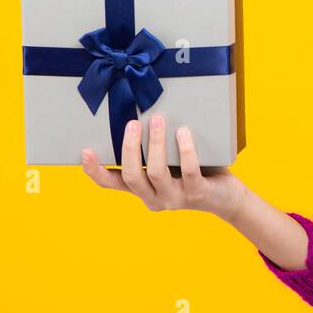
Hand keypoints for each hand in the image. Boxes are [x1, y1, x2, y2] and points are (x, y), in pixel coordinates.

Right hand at [81, 113, 247, 222]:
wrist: (226, 198)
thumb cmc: (194, 174)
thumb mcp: (169, 164)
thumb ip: (154, 151)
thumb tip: (143, 114)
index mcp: (143, 190)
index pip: (112, 184)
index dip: (96, 171)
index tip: (85, 152)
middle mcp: (154, 198)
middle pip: (132, 176)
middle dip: (129, 148)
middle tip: (132, 122)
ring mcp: (175, 198)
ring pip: (157, 172)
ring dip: (155, 144)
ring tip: (158, 119)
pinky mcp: (197, 193)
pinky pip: (188, 171)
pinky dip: (185, 150)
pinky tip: (183, 132)